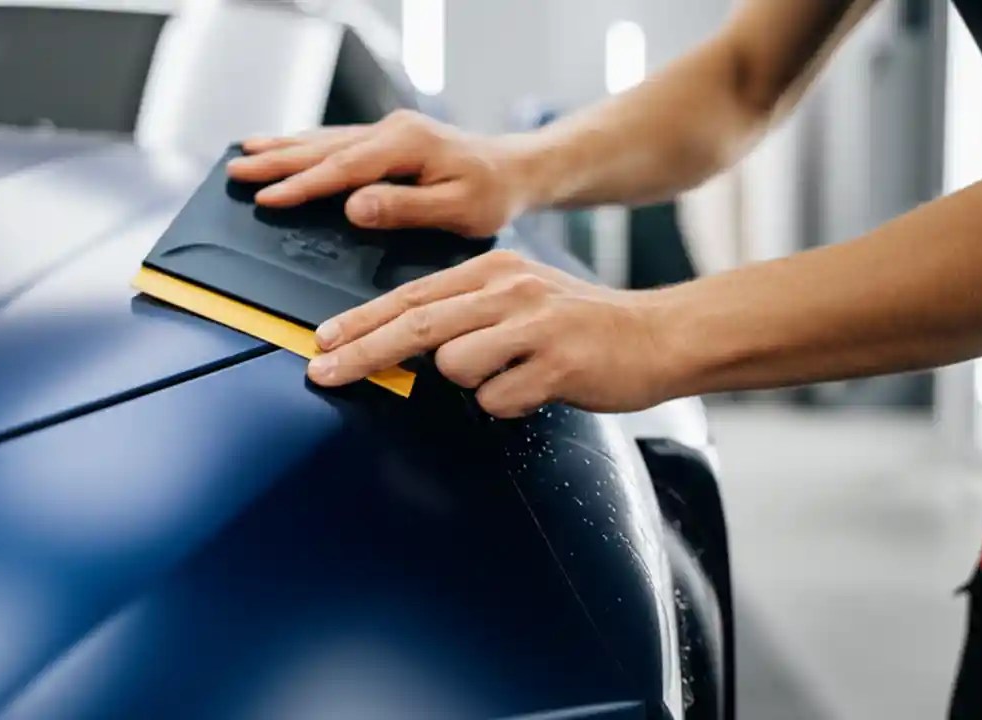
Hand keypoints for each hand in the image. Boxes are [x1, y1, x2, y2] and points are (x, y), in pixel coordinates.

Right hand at [226, 110, 541, 236]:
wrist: (517, 171)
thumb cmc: (492, 195)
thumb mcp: (457, 210)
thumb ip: (404, 209)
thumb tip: (354, 207)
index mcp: (407, 144)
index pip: (343, 168)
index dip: (302, 185)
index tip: (268, 199)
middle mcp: (393, 131)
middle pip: (323, 148)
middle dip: (277, 160)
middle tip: (235, 170)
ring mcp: (389, 132)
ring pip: (325, 141)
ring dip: (283, 148)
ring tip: (246, 152)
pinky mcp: (388, 140)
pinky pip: (337, 142)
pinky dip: (305, 145)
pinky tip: (285, 147)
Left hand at [305, 250, 677, 417]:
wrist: (659, 336)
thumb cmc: (583, 324)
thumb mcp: (521, 298)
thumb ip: (468, 312)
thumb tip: (408, 340)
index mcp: (494, 270)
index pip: (411, 296)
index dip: (361, 321)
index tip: (323, 341)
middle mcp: (509, 290)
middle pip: (416, 325)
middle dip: (361, 352)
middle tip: (322, 373)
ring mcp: (534, 325)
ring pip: (456, 365)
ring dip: (472, 382)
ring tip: (513, 373)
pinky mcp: (557, 363)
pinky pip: (500, 399)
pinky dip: (510, 404)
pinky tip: (539, 390)